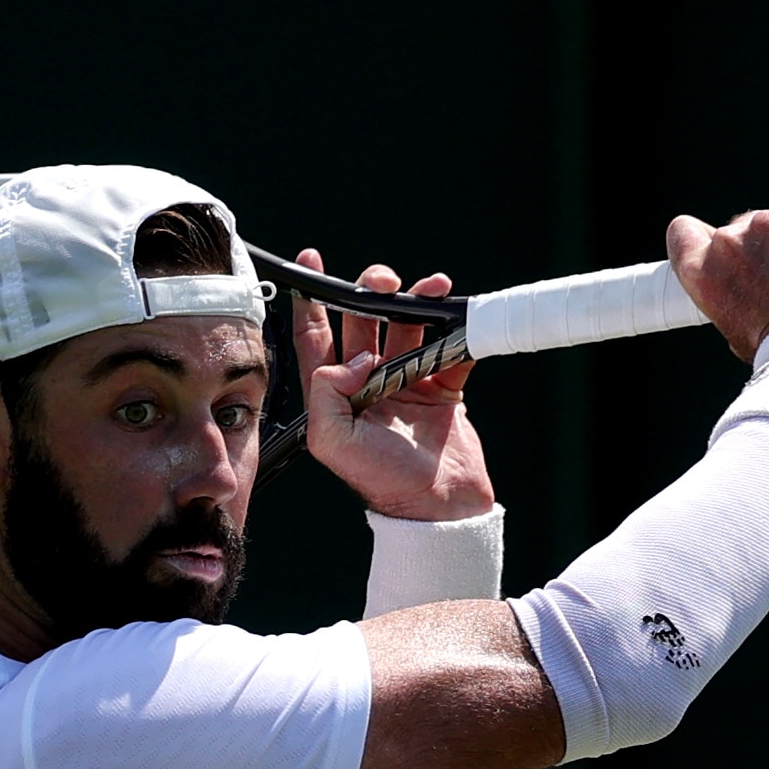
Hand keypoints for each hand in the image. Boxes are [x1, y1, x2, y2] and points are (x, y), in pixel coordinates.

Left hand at [294, 252, 498, 524]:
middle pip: (364, 322)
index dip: (312, 299)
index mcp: (336, 394)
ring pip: (408, 326)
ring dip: (418, 301)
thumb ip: (325, 394)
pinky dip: (457, 330)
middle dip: (371, 292)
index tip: (310, 261)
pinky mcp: (443, 389)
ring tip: (431, 288)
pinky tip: (458, 317)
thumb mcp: (332, 443)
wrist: (438, 507)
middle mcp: (369, 383)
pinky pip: (450, 348)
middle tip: (383, 281)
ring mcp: (407, 383)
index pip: (317, 337)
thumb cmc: (381, 482)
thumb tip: (352, 359)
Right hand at [664, 201, 768, 364]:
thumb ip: (727, 294)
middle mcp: (728, 241)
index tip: (716, 249)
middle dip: (756, 250)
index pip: (683, 233)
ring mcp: (766, 222)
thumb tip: (740, 285)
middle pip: (737, 231)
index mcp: (702, 271)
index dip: (700, 239)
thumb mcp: (735, 331)